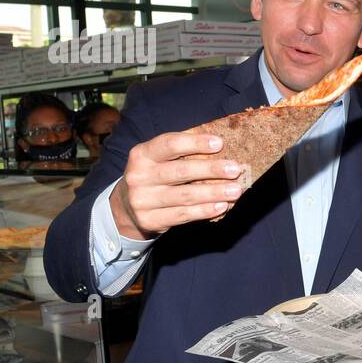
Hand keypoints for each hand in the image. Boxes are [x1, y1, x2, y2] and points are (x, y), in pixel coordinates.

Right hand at [111, 132, 243, 240]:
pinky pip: (182, 215)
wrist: (126, 207)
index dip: (195, 143)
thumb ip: (181, 153)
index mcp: (142, 154)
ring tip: (235, 191)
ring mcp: (142, 200)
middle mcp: (138, 176)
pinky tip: (221, 206)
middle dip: (211, 170)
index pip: (169, 144)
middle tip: (235, 169)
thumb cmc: (154, 175)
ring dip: (213, 193)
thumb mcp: (158, 159)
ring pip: (184, 196)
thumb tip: (221, 147)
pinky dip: (204, 211)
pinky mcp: (149, 220)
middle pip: (180, 172)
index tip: (219, 143)